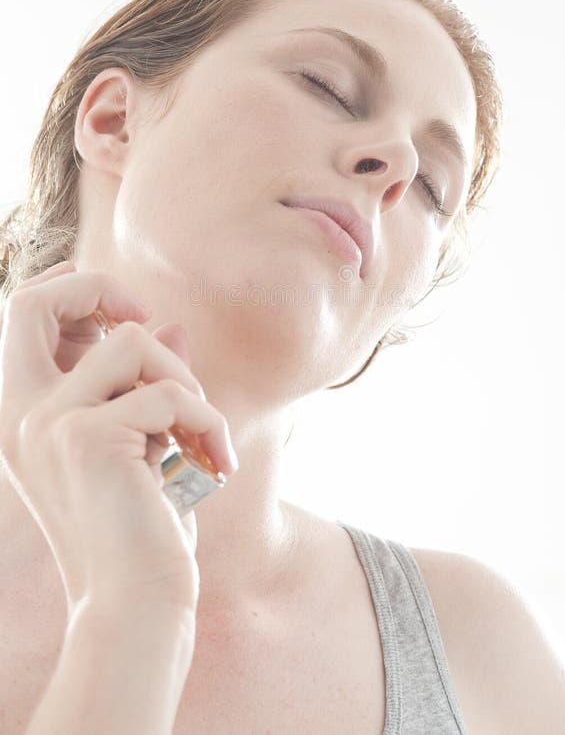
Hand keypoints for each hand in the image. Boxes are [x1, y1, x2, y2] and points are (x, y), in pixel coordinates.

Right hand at [0, 262, 238, 615]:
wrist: (138, 601)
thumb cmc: (142, 526)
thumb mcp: (144, 443)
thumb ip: (145, 382)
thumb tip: (172, 324)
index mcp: (26, 413)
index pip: (22, 314)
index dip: (74, 289)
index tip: (130, 311)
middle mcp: (23, 413)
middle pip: (35, 303)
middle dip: (102, 291)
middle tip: (150, 323)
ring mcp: (51, 422)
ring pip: (132, 342)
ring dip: (184, 381)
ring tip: (201, 433)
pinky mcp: (91, 437)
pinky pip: (173, 394)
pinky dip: (209, 424)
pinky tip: (216, 464)